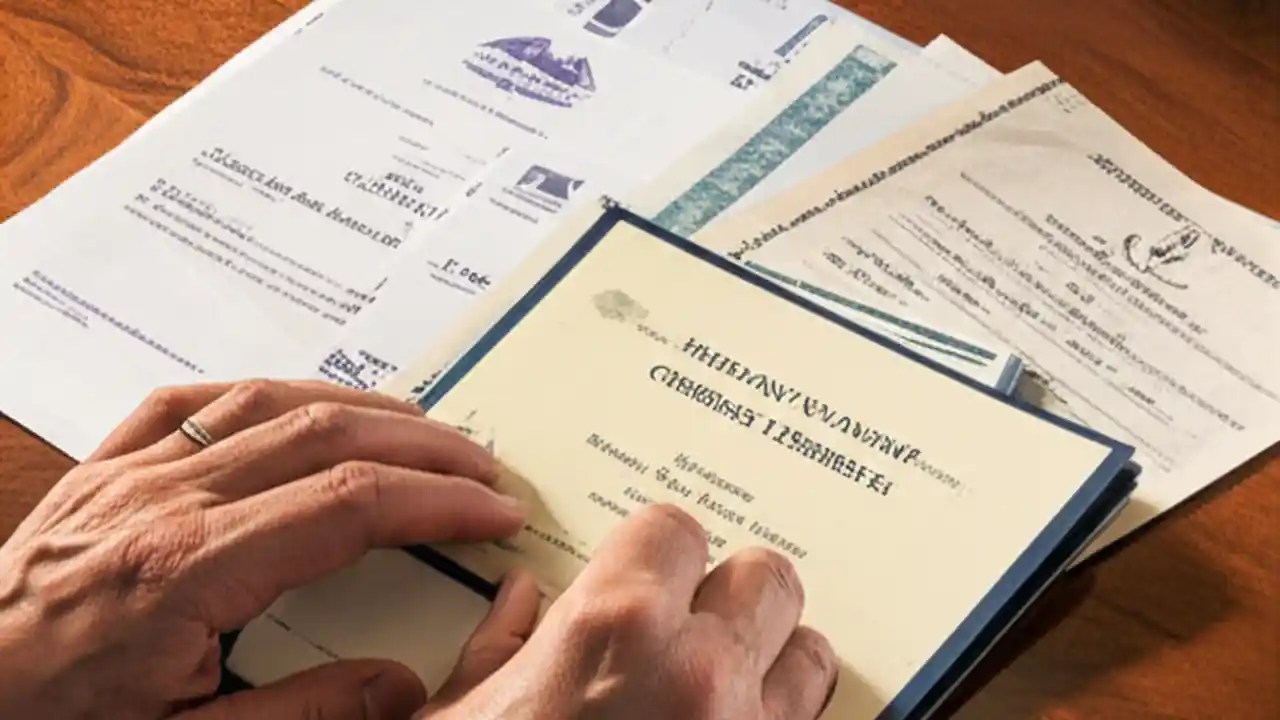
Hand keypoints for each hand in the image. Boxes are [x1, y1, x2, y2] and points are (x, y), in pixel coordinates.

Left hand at [0, 380, 531, 719]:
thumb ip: (305, 715)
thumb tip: (404, 686)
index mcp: (186, 570)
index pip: (348, 504)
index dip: (436, 500)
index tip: (492, 509)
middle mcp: (160, 501)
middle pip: (325, 434)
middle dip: (423, 443)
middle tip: (482, 464)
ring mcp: (125, 474)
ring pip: (268, 403)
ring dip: (360, 406)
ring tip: (422, 425)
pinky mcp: (98, 471)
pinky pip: (190, 404)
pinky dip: (262, 394)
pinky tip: (300, 403)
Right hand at [417, 504, 837, 719]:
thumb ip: (492, 655)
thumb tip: (518, 607)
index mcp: (615, 631)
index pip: (675, 530)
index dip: (654, 553)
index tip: (646, 574)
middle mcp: (702, 676)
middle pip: (767, 579)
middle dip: (730, 599)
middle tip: (693, 628)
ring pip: (810, 658)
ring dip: (773, 666)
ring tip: (725, 692)